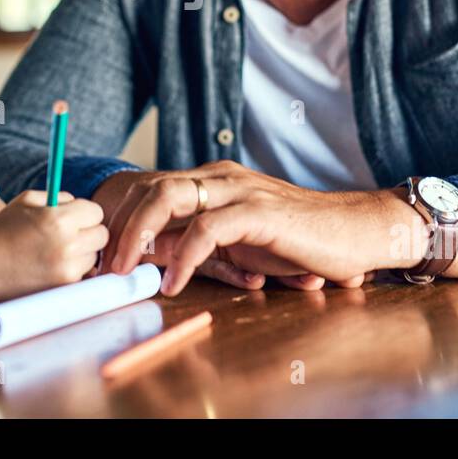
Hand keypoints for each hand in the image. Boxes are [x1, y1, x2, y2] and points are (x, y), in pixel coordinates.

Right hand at [0, 191, 107, 299]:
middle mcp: (68, 246)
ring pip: (94, 257)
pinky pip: (83, 275)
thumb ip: (58, 196)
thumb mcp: (27, 200)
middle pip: (102, 235)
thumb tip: (81, 203)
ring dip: (83, 253)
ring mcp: (67, 271)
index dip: (85, 213)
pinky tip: (53, 266)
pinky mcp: (63, 288)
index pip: (96, 212)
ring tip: (56, 252)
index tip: (73, 217)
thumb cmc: (3, 229)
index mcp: (59, 220)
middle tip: (69, 234)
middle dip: (89, 232)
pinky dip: (74, 271)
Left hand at [95, 170, 315, 287]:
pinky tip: (173, 281)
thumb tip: (153, 254)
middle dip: (118, 225)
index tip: (103, 253)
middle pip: (149, 187)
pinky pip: (207, 229)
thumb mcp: (237, 240)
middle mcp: (220, 176)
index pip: (149, 186)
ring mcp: (239, 190)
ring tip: (125, 271)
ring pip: (168, 198)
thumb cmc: (298, 240)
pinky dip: (183, 256)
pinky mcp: (258, 212)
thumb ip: (196, 240)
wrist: (355, 231)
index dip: (120, 217)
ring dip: (138, 236)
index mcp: (211, 179)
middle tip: (102, 265)